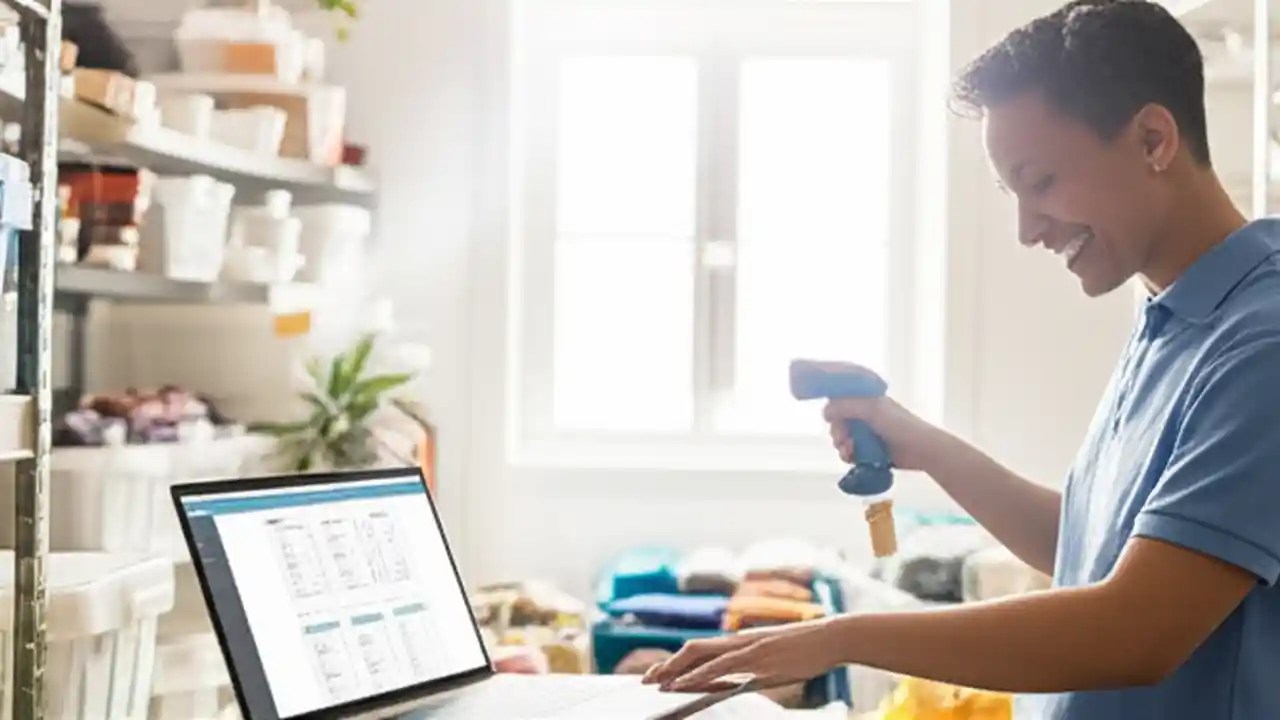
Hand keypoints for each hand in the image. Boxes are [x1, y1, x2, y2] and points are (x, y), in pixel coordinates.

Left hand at [641, 622, 840, 692]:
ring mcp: (747, 648)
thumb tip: (733, 684)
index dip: (677, 662)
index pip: (701, 650)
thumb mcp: (774, 661)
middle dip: (668, 665)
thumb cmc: (806, 651)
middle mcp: (738, 641)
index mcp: (740, 642)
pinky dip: (700, 674)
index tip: (659, 674)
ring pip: (701, 655)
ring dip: (677, 670)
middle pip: (693, 649)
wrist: (831, 637)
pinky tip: (686, 683)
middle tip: (647, 680)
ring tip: (658, 683)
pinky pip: (722, 666)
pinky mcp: (758, 656)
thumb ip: (751, 670)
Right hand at [819, 364, 945, 472]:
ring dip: (841, 445)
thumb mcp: (871, 409)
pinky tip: (851, 458)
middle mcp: (865, 415)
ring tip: (849, 451)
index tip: (831, 418)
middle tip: (842, 438)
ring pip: (842, 438)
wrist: (920, 449)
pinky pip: (850, 452)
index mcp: (866, 400)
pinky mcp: (869, 451)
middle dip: (836, 430)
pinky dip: (847, 455)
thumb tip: (825, 413)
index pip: (841, 399)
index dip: (834, 408)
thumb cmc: (899, 424)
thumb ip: (845, 406)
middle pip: (839, 421)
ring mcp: (867, 433)